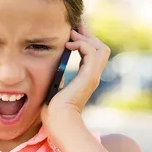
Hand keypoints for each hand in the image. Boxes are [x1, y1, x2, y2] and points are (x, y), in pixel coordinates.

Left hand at [41, 25, 110, 143]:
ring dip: (85, 38)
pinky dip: (82, 44)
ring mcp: (92, 76)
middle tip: (74, 28)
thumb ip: (57, 76)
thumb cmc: (53, 111)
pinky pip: (92, 52)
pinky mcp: (88, 77)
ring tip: (70, 35)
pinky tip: (68, 45)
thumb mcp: (55, 86)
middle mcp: (92, 76)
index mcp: (86, 78)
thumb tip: (50, 65)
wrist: (59, 122)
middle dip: (88, 35)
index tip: (72, 32)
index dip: (85, 40)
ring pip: (100, 48)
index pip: (94, 53)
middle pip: (101, 48)